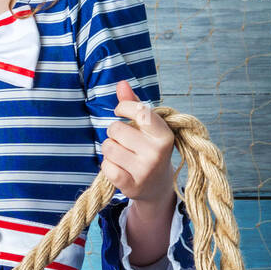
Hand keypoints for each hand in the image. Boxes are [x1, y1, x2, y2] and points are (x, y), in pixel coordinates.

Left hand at [100, 82, 176, 213]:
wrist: (157, 187)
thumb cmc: (150, 149)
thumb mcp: (148, 127)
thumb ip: (134, 104)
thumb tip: (121, 83)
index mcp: (165, 135)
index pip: (139, 111)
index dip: (124, 107)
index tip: (121, 110)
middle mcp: (157, 153)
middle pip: (116, 129)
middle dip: (114, 132)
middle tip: (124, 140)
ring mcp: (144, 170)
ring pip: (107, 147)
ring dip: (110, 148)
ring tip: (122, 154)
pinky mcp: (131, 185)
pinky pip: (105, 166)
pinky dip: (107, 165)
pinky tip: (119, 167)